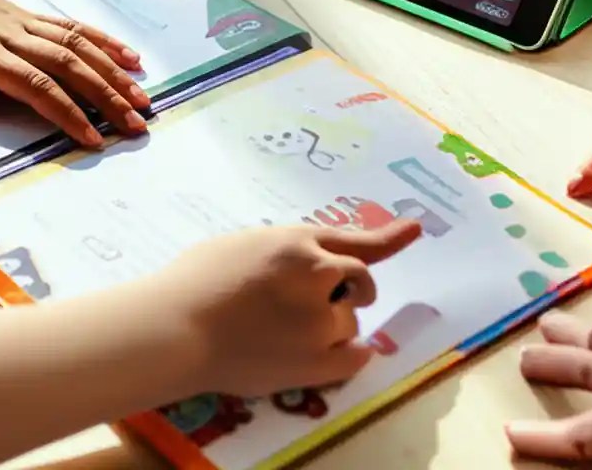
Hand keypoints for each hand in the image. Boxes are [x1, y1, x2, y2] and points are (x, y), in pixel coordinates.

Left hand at [0, 0, 148, 147]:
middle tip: (137, 126)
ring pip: (78, 47)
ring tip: (143, 99)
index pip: (34, 85)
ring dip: (113, 73)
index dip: (67, 112)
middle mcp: (9, 35)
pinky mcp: (26, 15)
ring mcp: (22, 22)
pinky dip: (104, 42)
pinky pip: (72, 27)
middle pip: (68, 67)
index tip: (93, 138)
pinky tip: (130, 58)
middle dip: (106, 97)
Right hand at [160, 219, 421, 397]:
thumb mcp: (243, 245)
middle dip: (344, 291)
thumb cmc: (194, 283)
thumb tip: (299, 263)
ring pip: (350, 321)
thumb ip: (282, 251)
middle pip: (359, 280)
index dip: (389, 237)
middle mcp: (318, 274)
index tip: (416, 230)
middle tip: (305, 306)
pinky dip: (344, 357)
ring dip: (330, 327)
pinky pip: (355, 357)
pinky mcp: (317, 361)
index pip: (354, 239)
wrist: (175, 329)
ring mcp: (320, 320)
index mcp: (296, 243)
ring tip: (280, 334)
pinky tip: (316, 357)